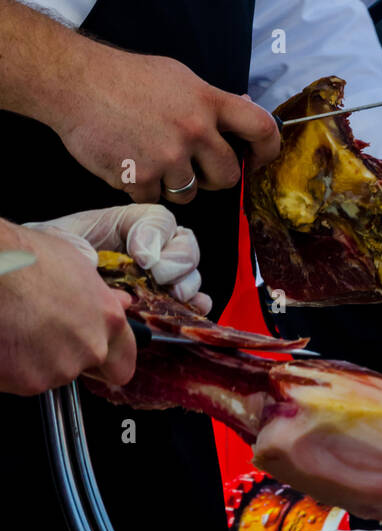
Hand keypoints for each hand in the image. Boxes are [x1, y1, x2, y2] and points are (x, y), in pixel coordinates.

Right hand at [0, 221, 135, 394]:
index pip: (124, 362)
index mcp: (108, 319)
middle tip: (47, 331)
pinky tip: (9, 338)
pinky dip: (15, 367)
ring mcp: (60, 368)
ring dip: (39, 359)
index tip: (103, 361)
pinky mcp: (28, 382)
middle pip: (85, 367)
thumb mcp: (77, 266)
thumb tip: (121, 303)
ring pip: (52, 373)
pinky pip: (23, 380)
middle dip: (69, 355)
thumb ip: (102, 296)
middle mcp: (91, 348)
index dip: (111, 361)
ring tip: (22, 327)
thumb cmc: (28, 260)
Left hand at [25, 204, 211, 312]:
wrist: (37, 287)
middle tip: (159, 275)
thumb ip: (73, 245)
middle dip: (177, 260)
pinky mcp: (158, 304)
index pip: (157, 219)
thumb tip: (93, 260)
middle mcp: (148, 248)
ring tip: (175, 296)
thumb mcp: (56, 243)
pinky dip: (194, 307)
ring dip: (188, 284)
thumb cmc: (47, 261)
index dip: (156, 235)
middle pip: (182, 243)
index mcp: (126, 225)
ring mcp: (156, 277)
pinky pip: (189, 302)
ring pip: (189, 272)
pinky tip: (191, 311)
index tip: (143, 256)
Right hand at [49, 43, 281, 203]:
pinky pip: (152, 199)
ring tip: (153, 160)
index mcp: (209, 101)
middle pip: (228, 175)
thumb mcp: (179, 76)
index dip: (268, 149)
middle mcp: (194, 131)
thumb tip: (243, 107)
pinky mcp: (139, 178)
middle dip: (215, 178)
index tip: (258, 159)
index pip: (261, 127)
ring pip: (189, 194)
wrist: (79, 84)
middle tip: (197, 169)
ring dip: (174, 185)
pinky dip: (141, 188)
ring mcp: (167, 157)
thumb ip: (211, 99)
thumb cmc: (127, 77)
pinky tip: (129, 164)